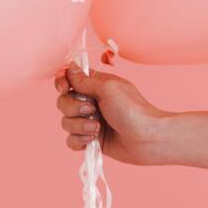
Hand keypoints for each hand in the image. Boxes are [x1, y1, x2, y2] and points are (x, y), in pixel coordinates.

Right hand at [53, 52, 168, 165]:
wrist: (145, 138)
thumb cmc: (132, 109)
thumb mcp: (108, 88)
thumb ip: (85, 80)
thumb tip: (70, 67)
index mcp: (96, 85)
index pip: (69, 80)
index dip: (62, 83)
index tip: (65, 88)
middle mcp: (91, 102)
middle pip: (63, 102)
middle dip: (73, 108)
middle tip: (92, 110)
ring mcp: (90, 121)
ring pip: (66, 122)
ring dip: (79, 126)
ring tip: (97, 128)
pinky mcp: (90, 139)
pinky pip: (71, 140)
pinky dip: (80, 140)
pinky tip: (93, 139)